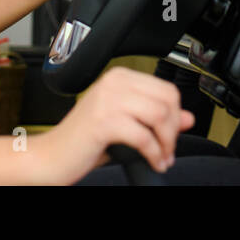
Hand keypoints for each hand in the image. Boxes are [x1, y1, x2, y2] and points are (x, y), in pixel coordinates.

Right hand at [37, 67, 194, 183]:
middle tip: (168, 149)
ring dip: (166, 142)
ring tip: (161, 157)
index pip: (166, 88)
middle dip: (173, 129)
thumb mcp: (126, 124)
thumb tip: (188, 118)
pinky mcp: (103, 121)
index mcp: (119, 77)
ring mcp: (107, 100)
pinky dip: (154, 153)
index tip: (172, 134)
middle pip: (166, 100)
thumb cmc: (83, 141)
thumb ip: (156, 118)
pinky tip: (153, 162)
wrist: (51, 157)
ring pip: (159, 115)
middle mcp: (114, 82)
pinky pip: (144, 136)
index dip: (176, 114)